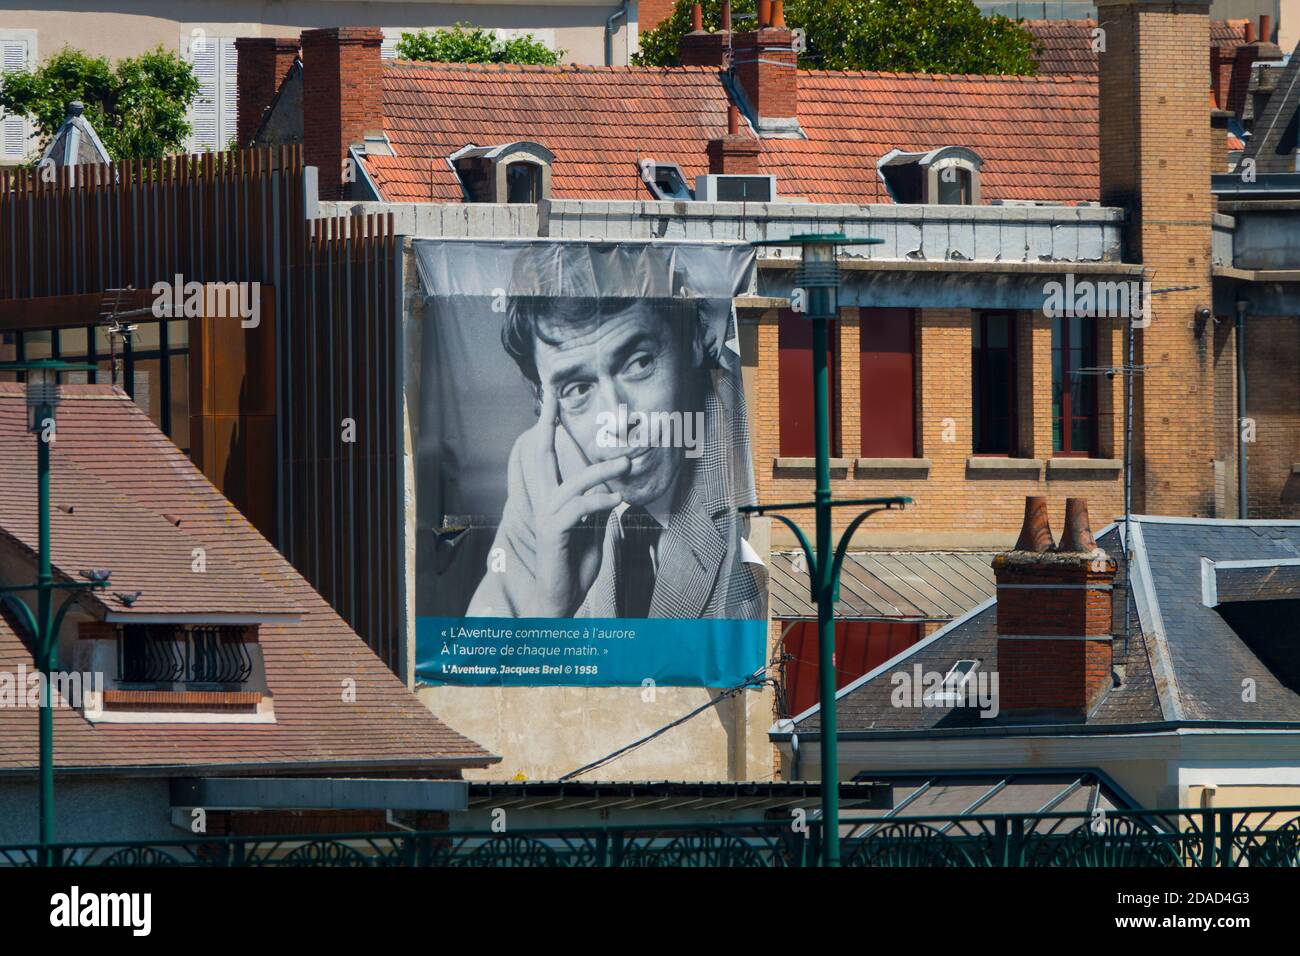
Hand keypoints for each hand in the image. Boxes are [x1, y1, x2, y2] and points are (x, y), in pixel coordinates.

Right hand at [528, 388, 628, 615]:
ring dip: (601, 471)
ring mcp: (546, 517)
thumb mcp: (594, 532)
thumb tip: (614, 489)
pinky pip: (578, 509)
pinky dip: (599, 501)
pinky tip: (618, 501)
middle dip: (546, 421)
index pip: (550, 457)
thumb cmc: (574, 568)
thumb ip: (599, 509)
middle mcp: (545, 503)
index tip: (552, 398)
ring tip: (628, 463)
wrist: (558, 602)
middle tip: (550, 391)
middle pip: (542, 455)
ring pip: (572, 483)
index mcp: (553, 500)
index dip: (549, 427)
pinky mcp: (552, 533)